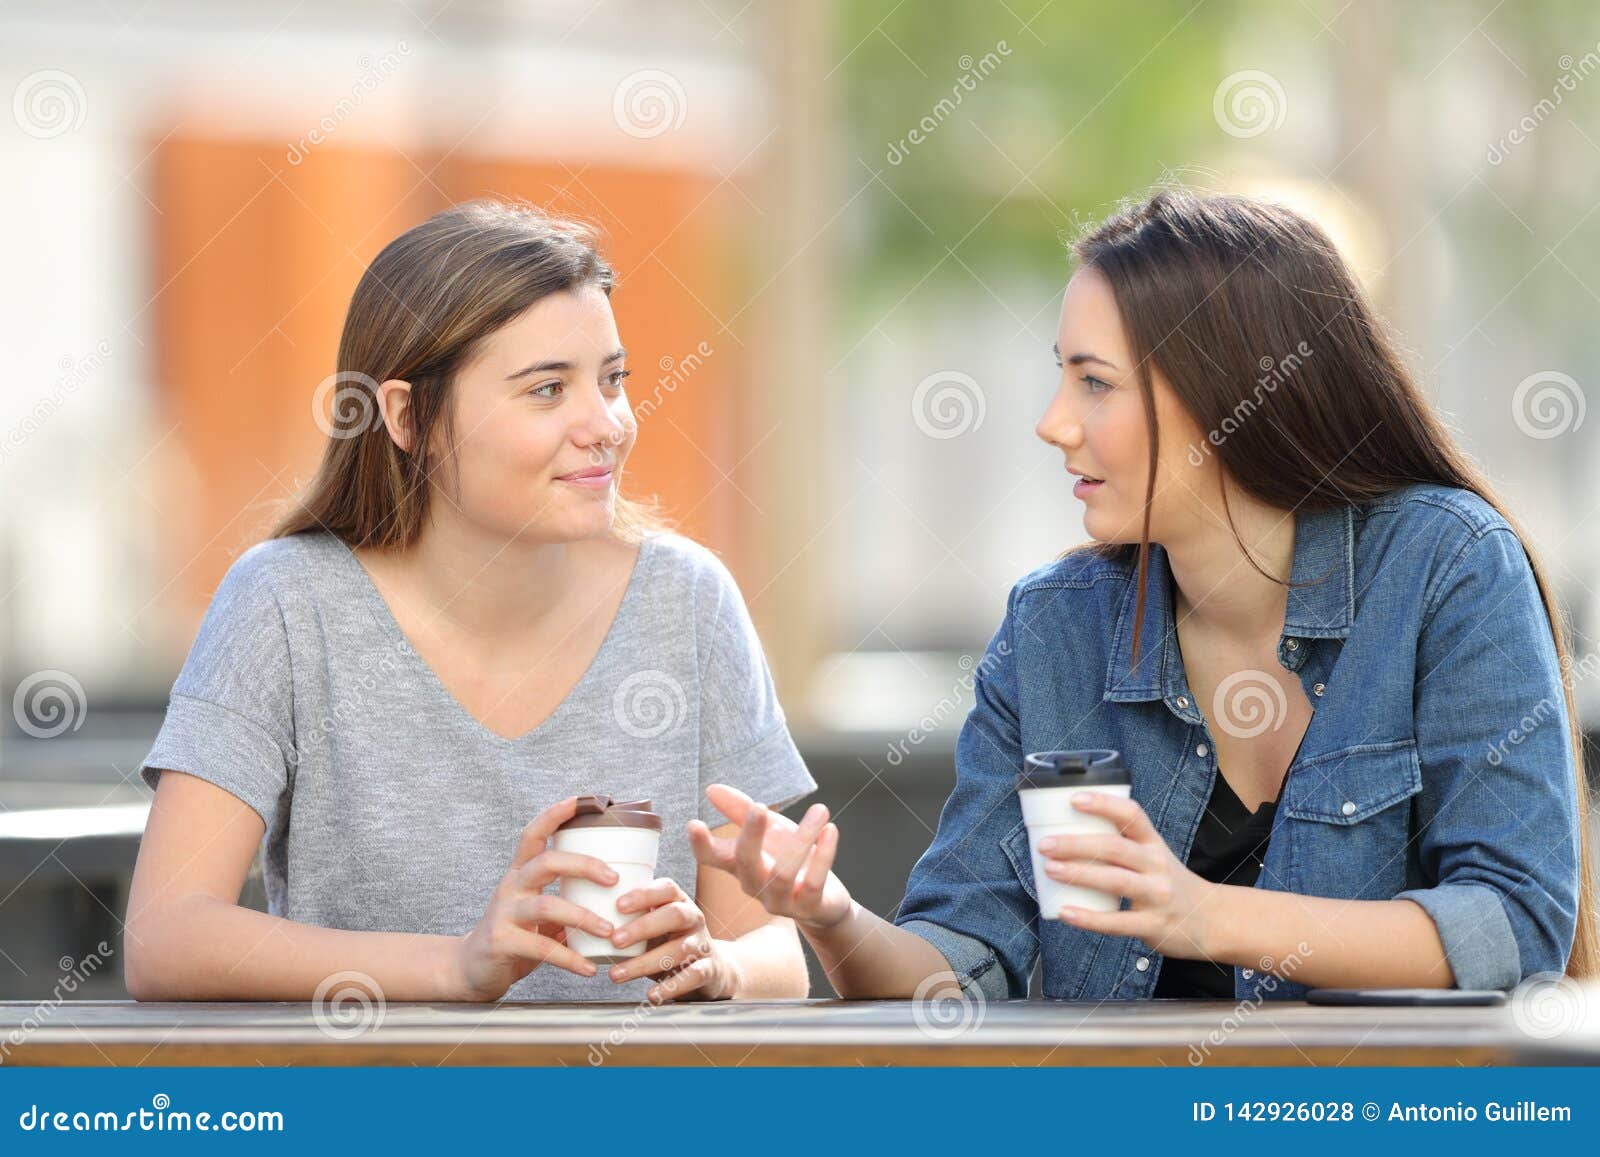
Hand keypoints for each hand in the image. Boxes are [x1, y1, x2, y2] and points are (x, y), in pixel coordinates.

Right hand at [448, 796, 621, 1000]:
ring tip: (608, 931)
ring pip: (545, 905)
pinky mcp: (502, 943)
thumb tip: (617, 892)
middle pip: (546, 863)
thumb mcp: (538, 910)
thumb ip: (566, 898)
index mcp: (521, 873)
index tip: (582, 800)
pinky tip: (589, 968)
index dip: (556, 815)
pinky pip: (541, 948)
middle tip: (613, 878)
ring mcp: (504, 914)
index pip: (535, 834)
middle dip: (583, 865)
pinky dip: (569, 958)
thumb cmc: (515, 934)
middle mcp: (511, 887)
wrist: (471, 969)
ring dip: (582, 917)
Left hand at [605, 877, 736, 1001]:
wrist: (712, 969)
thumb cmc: (669, 943)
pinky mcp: (709, 970)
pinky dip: (672, 986)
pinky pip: (693, 976)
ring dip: (645, 963)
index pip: (666, 889)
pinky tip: (651, 995)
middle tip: (615, 941)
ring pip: (679, 950)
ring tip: (617, 974)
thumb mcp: (654, 926)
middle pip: (675, 915)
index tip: (618, 905)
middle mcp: (694, 919)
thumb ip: (630, 920)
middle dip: (643, 927)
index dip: (643, 894)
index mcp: (679, 901)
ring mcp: (703, 944)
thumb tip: (583, 919)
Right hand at [687, 783, 851, 932]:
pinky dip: (823, 856)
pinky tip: (830, 830)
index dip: (700, 844)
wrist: (825, 902)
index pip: (712, 858)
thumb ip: (742, 811)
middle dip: (750, 835)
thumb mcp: (770, 830)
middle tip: (759, 806)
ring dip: (802, 838)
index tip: (693, 824)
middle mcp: (755, 885)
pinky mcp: (808, 908)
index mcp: (740, 865)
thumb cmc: (791, 860)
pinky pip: (813, 883)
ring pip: (783, 873)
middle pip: (744, 863)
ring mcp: (780, 900)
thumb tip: (711, 789)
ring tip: (820, 809)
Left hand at [1036, 791, 1219, 958]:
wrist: (1210, 920)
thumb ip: (1122, 845)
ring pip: (1115, 880)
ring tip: (1050, 869)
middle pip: (1115, 847)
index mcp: (1154, 843)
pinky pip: (1118, 922)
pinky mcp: (1154, 925)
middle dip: (1076, 844)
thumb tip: (1067, 833)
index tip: (1074, 799)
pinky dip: (1089, 918)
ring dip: (1079, 874)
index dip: (1103, 804)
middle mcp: (1157, 866)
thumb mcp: (1154, 856)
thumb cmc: (1168, 883)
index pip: (1132, 815)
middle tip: (1045, 844)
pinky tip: (1065, 912)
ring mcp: (1157, 895)